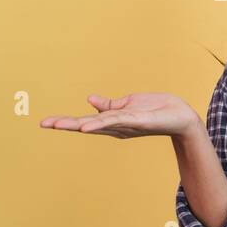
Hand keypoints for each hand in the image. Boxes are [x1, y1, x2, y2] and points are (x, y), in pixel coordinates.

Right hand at [39, 92, 200, 138]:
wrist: (183, 116)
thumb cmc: (158, 110)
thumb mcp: (129, 104)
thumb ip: (109, 105)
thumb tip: (88, 99)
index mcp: (112, 121)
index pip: (85, 121)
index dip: (66, 121)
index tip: (45, 122)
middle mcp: (117, 126)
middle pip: (87, 125)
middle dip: (65, 124)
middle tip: (44, 124)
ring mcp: (126, 124)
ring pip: (99, 124)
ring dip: (79, 124)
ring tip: (59, 125)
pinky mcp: (138, 121)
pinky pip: (117, 121)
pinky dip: (101, 123)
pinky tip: (86, 127)